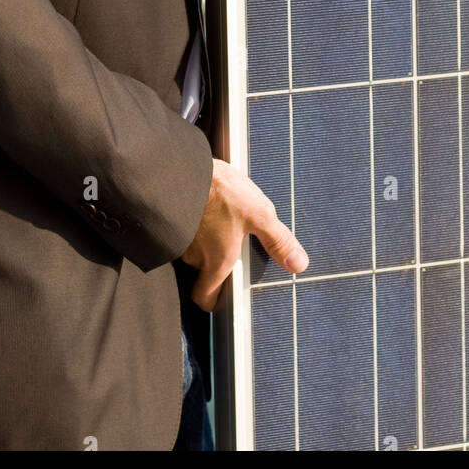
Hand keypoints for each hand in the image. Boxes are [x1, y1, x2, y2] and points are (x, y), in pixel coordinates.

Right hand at [181, 158, 308, 311]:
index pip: (204, 298)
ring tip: (221, 218)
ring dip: (205, 238)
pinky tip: (206, 204)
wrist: (180, 167)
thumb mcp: (258, 214)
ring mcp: (179, 237)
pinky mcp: (170, 218)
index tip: (223, 296)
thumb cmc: (219, 192)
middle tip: (231, 245)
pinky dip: (194, 222)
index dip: (212, 301)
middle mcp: (194, 256)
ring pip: (192, 247)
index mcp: (216, 262)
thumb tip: (298, 264)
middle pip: (201, 270)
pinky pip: (183, 228)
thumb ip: (277, 241)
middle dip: (214, 261)